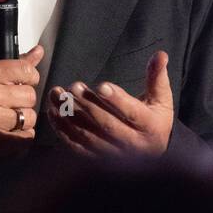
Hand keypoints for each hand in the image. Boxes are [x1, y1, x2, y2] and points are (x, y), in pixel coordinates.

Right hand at [0, 45, 42, 166]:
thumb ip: (11, 67)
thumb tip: (38, 52)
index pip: (25, 70)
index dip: (28, 78)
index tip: (21, 83)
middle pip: (30, 95)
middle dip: (23, 101)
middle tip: (8, 104)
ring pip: (29, 117)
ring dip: (22, 120)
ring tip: (5, 120)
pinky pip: (27, 136)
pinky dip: (21, 136)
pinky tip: (6, 132)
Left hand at [45, 50, 173, 156]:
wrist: (151, 152)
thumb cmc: (153, 119)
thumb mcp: (160, 100)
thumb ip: (156, 77)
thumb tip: (160, 54)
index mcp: (150, 126)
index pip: (132, 112)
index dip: (117, 99)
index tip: (102, 85)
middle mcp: (131, 143)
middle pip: (107, 124)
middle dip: (88, 104)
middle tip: (73, 86)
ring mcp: (112, 153)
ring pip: (88, 135)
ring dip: (70, 114)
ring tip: (57, 94)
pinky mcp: (95, 159)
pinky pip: (75, 145)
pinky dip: (62, 129)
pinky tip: (52, 111)